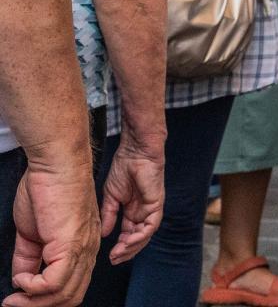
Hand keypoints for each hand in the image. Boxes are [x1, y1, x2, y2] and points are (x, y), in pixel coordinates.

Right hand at [7, 157, 98, 306]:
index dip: (45, 300)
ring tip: (13, 299)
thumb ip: (30, 257)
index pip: (71, 287)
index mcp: (82, 246)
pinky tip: (20, 279)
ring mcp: (82, 248)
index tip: (19, 299)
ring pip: (64, 296)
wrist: (56, 162)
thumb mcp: (34, 231)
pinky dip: (33, 289)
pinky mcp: (71, 244)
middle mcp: (87, 249)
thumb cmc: (47, 187)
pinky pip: (55, 284)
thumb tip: (21, 279)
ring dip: (33, 303)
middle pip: (70, 297)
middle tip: (13, 304)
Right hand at [99, 137, 163, 264]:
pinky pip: (151, 225)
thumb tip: (103, 235)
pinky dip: (141, 236)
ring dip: (132, 247)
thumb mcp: (111, 196)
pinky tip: (128, 241)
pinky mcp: (157, 203)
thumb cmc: (124, 168)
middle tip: (114, 259)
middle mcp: (142, 211)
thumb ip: (109, 215)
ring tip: (119, 253)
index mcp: (132, 210)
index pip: (128, 234)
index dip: (120, 246)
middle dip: (126, 251)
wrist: (134, 151)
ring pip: (145, 235)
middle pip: (137, 238)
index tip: (109, 256)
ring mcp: (150, 208)